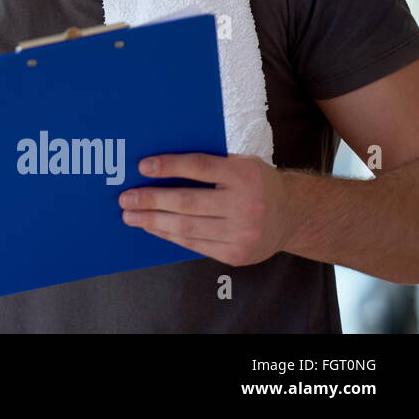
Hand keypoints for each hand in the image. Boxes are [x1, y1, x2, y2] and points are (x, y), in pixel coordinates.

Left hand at [118, 152, 297, 266]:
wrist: (293, 216)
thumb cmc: (255, 183)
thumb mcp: (240, 164)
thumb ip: (208, 164)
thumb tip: (157, 166)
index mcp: (244, 174)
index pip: (200, 167)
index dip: (169, 166)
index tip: (142, 167)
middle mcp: (245, 205)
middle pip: (187, 202)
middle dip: (151, 200)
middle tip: (125, 198)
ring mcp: (242, 233)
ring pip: (187, 227)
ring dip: (153, 221)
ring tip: (131, 216)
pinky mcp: (236, 254)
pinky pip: (194, 245)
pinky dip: (170, 236)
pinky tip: (153, 228)